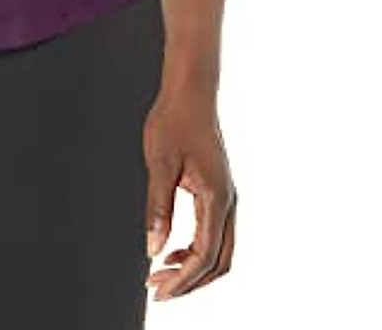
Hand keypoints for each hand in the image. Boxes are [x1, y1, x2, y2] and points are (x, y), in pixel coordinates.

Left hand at [142, 85, 236, 300]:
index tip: (157, 289)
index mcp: (216, 197)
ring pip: (220, 250)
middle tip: (158, 288)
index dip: (181, 279)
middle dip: (190, 282)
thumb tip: (153, 248)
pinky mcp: (219, 191)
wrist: (190, 92)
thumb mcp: (159, 164)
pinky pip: (216, 233)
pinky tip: (174, 249)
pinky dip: (197, 250)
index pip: (204, 255)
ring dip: (194, 268)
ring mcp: (227, 197)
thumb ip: (158, 208)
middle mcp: (228, 201)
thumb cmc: (174, 121)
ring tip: (162, 273)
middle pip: (219, 262)